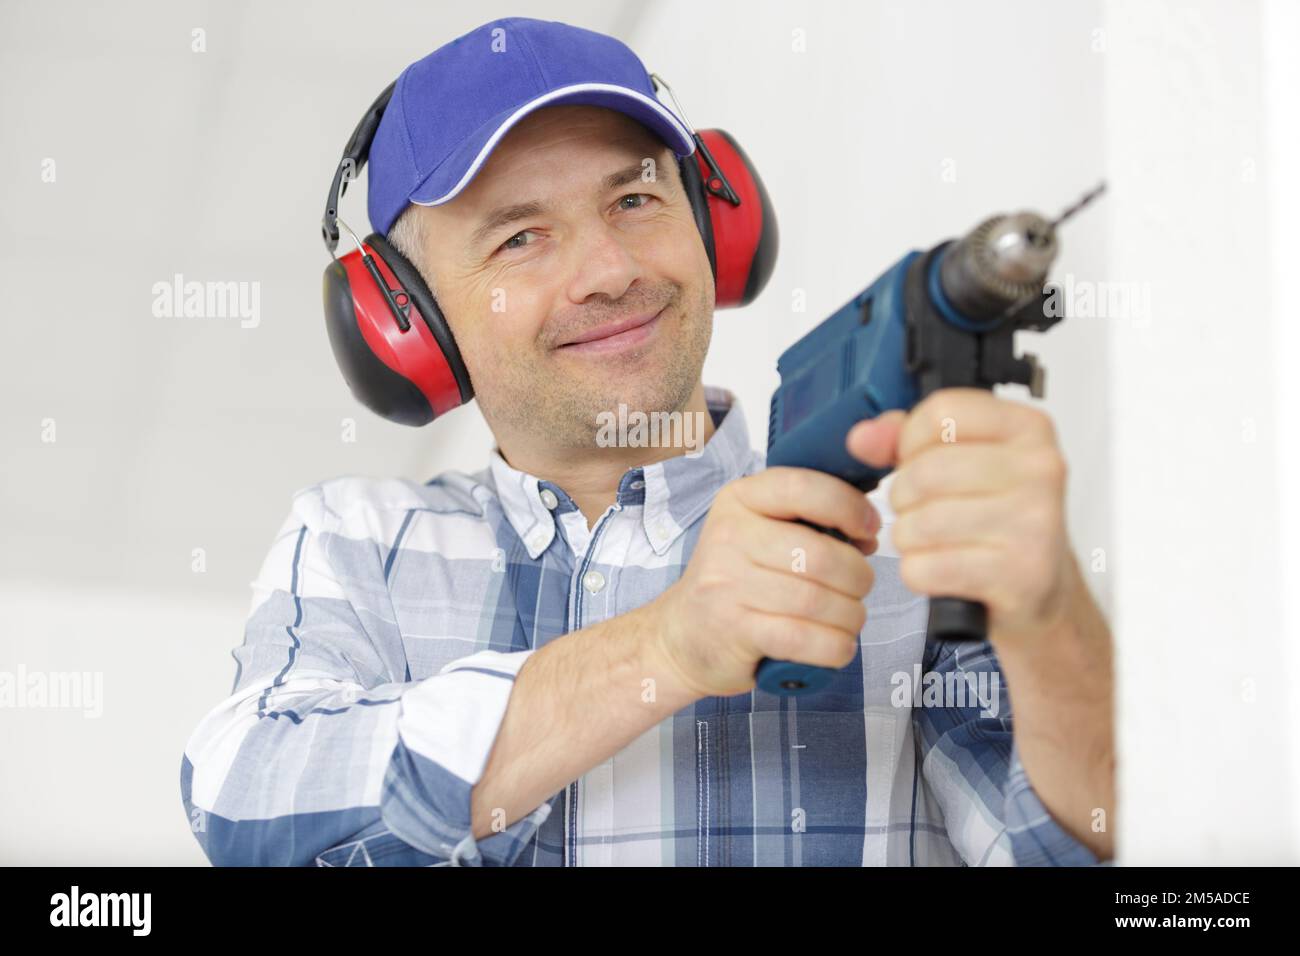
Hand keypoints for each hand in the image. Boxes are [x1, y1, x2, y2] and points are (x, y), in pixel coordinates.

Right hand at [647, 467, 880, 698]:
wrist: (681, 635)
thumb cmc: (737, 580)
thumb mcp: (759, 532)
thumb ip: (809, 521)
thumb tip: (867, 533)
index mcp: (739, 500)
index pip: (803, 488)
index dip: (849, 507)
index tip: (869, 530)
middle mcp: (728, 537)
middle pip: (820, 555)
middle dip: (858, 577)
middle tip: (860, 589)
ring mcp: (726, 585)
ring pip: (817, 601)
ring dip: (851, 617)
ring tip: (850, 620)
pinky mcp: (733, 630)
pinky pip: (802, 638)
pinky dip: (834, 647)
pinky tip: (838, 646)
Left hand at [846, 388, 1076, 645]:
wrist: (1042, 588)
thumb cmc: (999, 519)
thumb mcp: (965, 463)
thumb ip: (907, 440)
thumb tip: (862, 438)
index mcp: (1029, 428)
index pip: (942, 412)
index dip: (909, 439)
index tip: (916, 458)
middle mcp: (1040, 470)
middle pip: (924, 472)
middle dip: (903, 497)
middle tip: (922, 510)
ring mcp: (1034, 523)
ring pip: (920, 524)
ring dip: (909, 538)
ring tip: (933, 541)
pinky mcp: (1019, 574)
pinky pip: (927, 568)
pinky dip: (920, 572)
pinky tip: (943, 569)